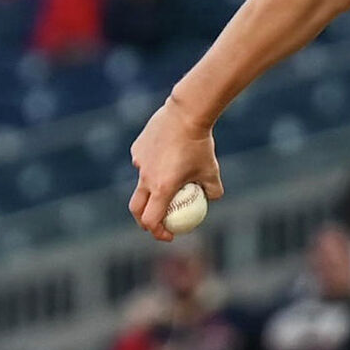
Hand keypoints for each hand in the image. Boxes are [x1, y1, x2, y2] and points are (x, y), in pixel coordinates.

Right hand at [128, 98, 223, 240]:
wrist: (185, 114)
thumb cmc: (201, 145)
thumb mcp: (212, 171)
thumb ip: (213, 190)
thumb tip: (211, 199)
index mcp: (162, 188)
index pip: (152, 220)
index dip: (158, 232)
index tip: (169, 235)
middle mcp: (145, 178)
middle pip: (137, 208)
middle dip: (144, 220)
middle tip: (158, 222)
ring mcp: (139, 162)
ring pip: (142, 182)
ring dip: (152, 189)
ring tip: (172, 177)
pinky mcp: (137, 148)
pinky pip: (143, 163)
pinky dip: (153, 166)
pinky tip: (168, 154)